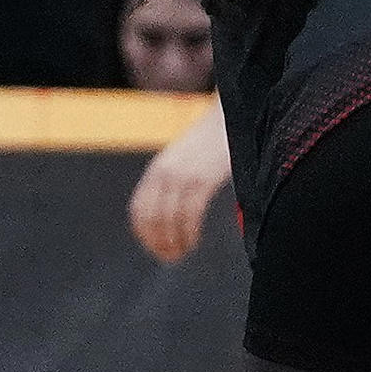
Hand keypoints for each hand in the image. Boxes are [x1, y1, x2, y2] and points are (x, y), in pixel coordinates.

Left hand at [128, 117, 229, 263]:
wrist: (232, 114)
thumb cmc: (211, 141)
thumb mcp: (183, 159)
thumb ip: (172, 181)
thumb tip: (168, 214)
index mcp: (157, 169)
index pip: (138, 209)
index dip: (143, 234)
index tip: (154, 248)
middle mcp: (164, 172)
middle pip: (151, 218)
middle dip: (157, 243)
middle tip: (169, 257)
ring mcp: (183, 175)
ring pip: (169, 220)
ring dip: (174, 242)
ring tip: (182, 252)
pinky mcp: (203, 179)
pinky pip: (189, 214)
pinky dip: (188, 233)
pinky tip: (193, 241)